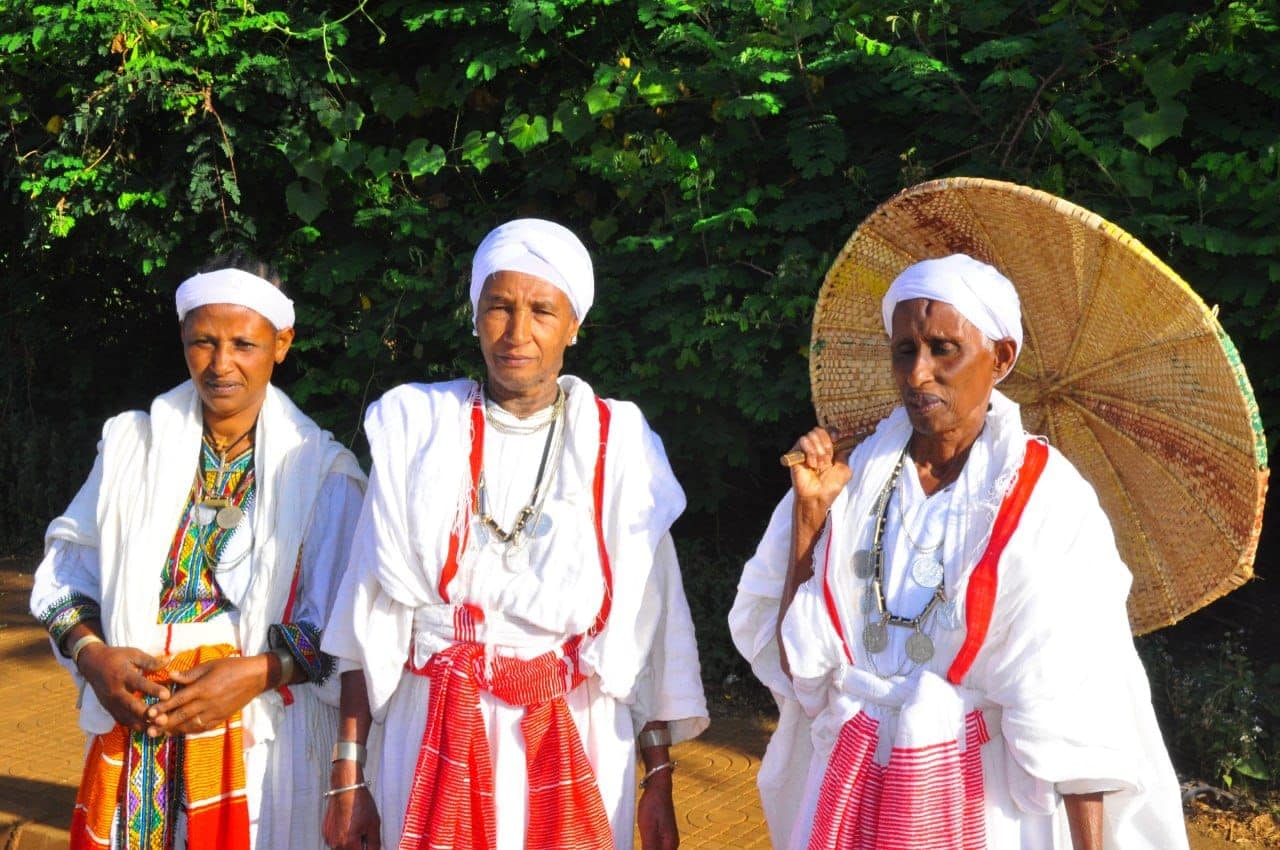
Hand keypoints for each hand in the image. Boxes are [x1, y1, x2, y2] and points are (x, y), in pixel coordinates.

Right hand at [76, 642, 169, 730]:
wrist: (92, 664)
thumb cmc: (116, 657)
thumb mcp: (133, 654)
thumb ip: (150, 661)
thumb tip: (170, 661)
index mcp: (122, 675)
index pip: (138, 683)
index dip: (152, 690)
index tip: (167, 695)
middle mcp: (115, 691)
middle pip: (131, 705)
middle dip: (147, 714)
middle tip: (164, 719)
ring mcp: (111, 702)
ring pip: (126, 717)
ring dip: (142, 724)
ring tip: (159, 729)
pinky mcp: (109, 709)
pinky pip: (122, 721)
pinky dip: (135, 727)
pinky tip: (149, 731)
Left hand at [144, 654, 268, 736]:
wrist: (255, 677)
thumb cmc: (232, 666)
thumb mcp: (210, 665)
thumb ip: (189, 674)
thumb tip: (170, 676)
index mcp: (203, 688)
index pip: (178, 700)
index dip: (163, 707)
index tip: (149, 713)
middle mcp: (207, 703)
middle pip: (181, 716)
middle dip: (164, 723)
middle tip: (148, 730)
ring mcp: (214, 712)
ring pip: (190, 725)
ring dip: (174, 730)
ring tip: (160, 734)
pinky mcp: (221, 718)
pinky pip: (202, 728)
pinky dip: (189, 731)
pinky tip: (179, 732)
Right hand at [324, 761, 380, 849]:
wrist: (345, 788)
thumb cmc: (360, 802)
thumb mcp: (374, 824)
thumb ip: (374, 844)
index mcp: (349, 843)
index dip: (367, 849)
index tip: (369, 845)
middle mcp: (336, 843)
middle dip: (358, 847)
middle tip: (365, 836)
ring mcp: (329, 838)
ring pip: (342, 848)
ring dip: (350, 844)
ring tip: (357, 828)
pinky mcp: (325, 832)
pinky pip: (335, 841)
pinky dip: (342, 837)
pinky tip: (349, 825)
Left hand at [636, 771, 677, 849]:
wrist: (658, 786)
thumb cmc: (653, 805)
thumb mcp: (648, 828)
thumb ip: (650, 848)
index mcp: (670, 845)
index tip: (643, 848)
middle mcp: (672, 844)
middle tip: (642, 844)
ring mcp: (668, 839)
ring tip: (642, 843)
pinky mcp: (663, 834)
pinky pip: (656, 848)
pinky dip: (648, 849)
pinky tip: (642, 846)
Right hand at [788, 427, 852, 526]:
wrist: (817, 496)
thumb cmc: (830, 487)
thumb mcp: (845, 470)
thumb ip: (846, 454)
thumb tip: (847, 442)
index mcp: (828, 450)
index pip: (829, 431)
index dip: (833, 433)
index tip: (836, 441)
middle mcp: (816, 448)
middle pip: (820, 430)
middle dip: (826, 445)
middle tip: (826, 462)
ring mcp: (805, 450)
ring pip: (812, 434)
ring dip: (818, 451)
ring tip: (818, 465)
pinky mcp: (795, 453)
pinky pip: (803, 441)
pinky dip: (810, 452)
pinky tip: (811, 464)